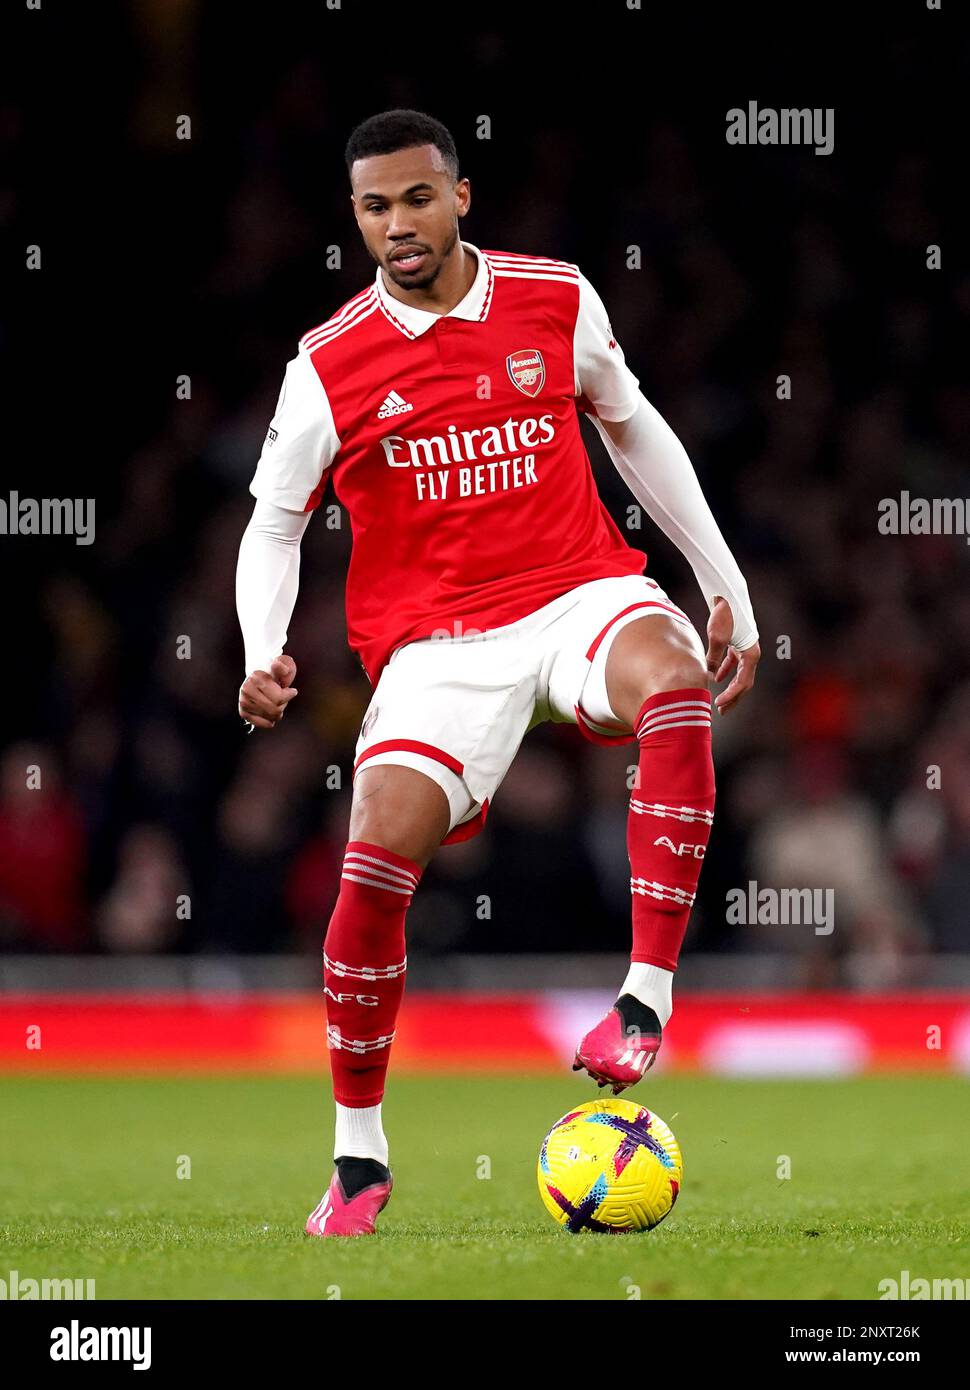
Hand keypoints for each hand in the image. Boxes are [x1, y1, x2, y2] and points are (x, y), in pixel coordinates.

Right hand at [238, 655, 298, 729]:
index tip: (291, 690)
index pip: (279, 698)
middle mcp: (246, 689)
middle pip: (275, 709)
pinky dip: (271, 720)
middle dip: (284, 704)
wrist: (261, 678)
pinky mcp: (243, 712)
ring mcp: (243, 701)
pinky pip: (264, 724)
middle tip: (283, 697)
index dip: (289, 695)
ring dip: (278, 712)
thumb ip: (285, 664)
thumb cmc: (275, 673)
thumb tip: (284, 670)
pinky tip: (271, 712)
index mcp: (256, 677)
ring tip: (276, 702)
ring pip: (271, 717)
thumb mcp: (283, 664)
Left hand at [705, 598, 759, 714]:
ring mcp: (745, 648)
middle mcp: (751, 652)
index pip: (743, 682)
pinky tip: (716, 678)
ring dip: (730, 687)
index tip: (718, 704)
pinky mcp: (738, 643)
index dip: (731, 695)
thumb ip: (714, 658)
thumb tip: (709, 676)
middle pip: (744, 682)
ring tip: (720, 700)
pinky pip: (734, 662)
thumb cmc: (725, 614)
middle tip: (721, 711)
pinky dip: (726, 671)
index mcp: (751, 654)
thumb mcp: (717, 637)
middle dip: (733, 698)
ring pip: (740, 673)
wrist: (728, 594)